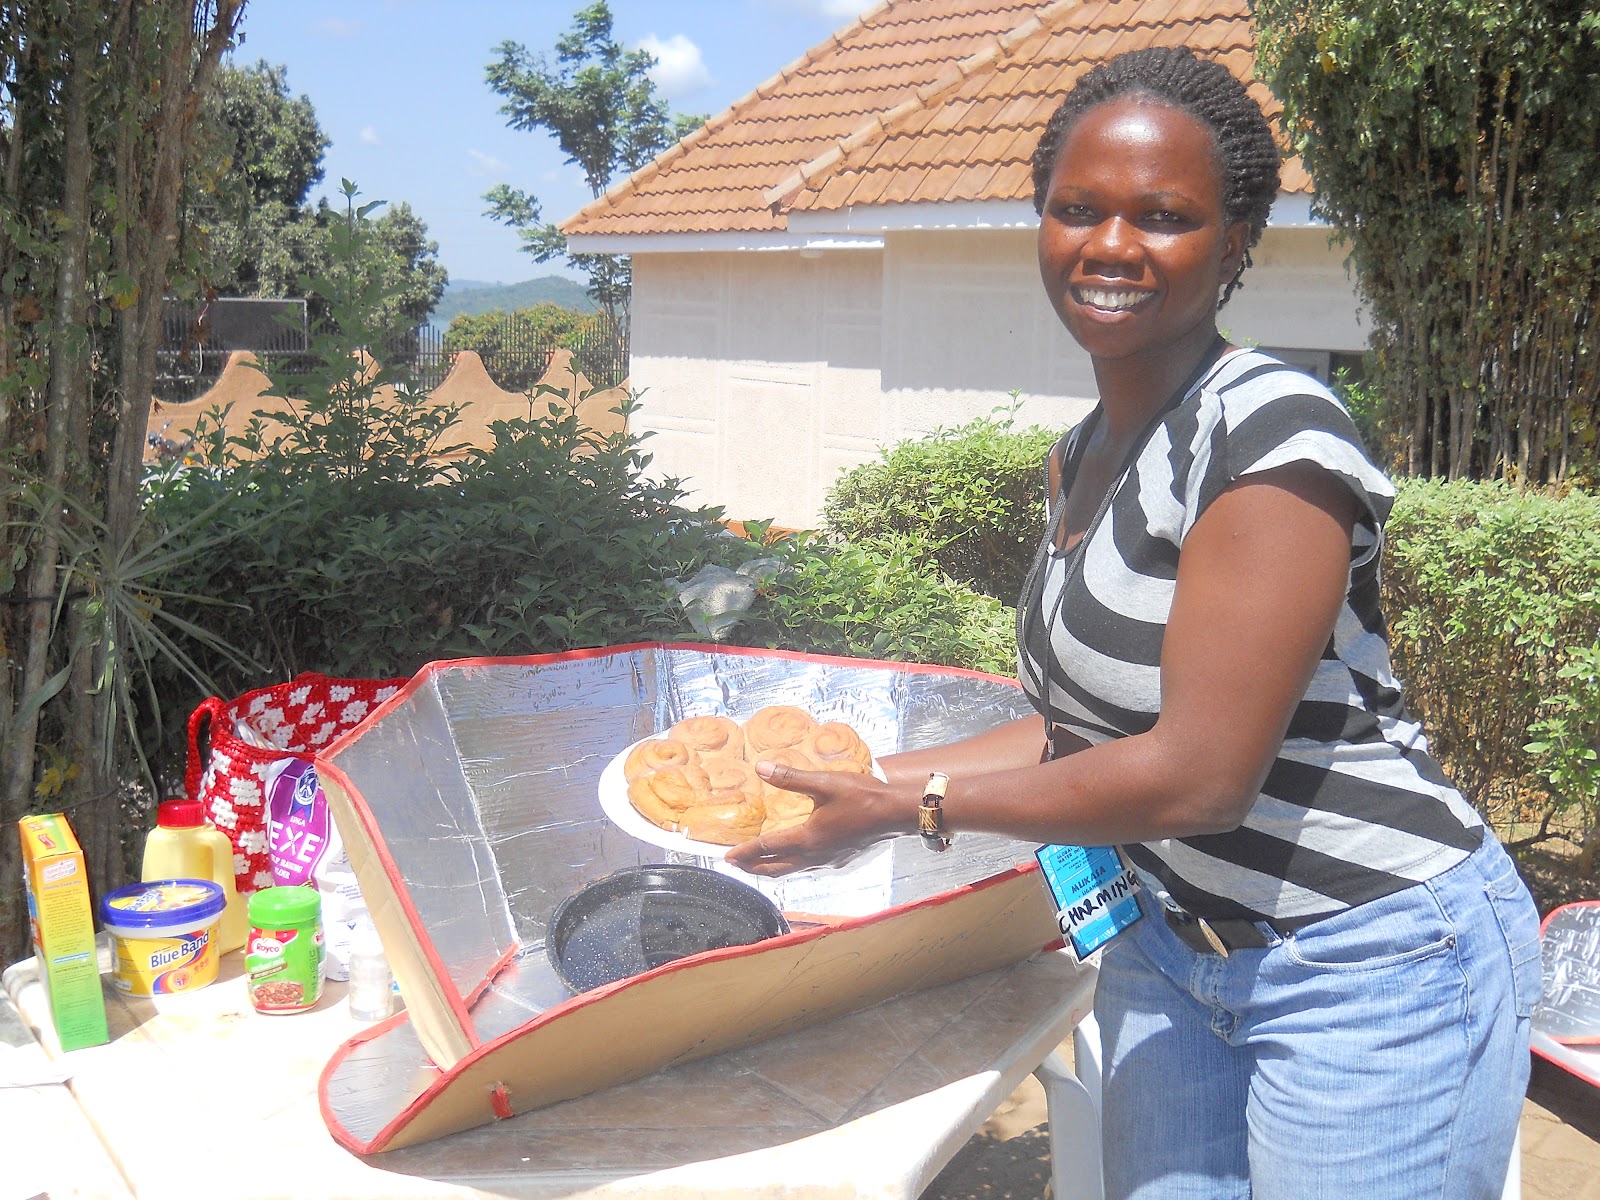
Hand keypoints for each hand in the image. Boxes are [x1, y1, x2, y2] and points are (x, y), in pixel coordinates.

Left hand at [725, 759, 906, 875]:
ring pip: (792, 871)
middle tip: (736, 865)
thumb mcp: (825, 782)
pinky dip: (792, 867)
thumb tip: (761, 768)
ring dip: (772, 869)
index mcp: (807, 839)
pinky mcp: (840, 861)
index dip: (745, 852)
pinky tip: (796, 858)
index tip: (726, 857)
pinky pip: (808, 869)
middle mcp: (814, 856)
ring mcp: (828, 862)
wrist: (896, 814)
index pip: (768, 848)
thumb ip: (791, 777)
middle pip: (776, 868)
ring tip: (759, 864)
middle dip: (753, 868)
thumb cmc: (862, 796)